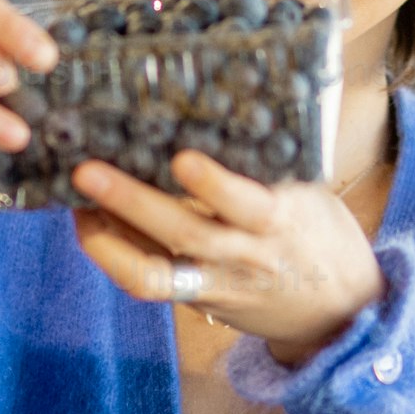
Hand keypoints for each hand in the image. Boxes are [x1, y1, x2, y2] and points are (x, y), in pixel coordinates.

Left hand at [73, 154, 384, 365]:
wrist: (339, 312)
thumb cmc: (319, 235)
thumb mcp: (310, 193)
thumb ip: (268, 163)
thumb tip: (219, 101)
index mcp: (283, 218)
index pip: (251, 205)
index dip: (215, 186)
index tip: (182, 158)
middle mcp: (247, 253)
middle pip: (186, 233)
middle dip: (133, 201)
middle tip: (87, 169)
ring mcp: (218, 282)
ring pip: (154, 270)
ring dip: (108, 234)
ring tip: (75, 196)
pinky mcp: (198, 301)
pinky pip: (149, 282)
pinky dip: (113, 253)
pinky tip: (87, 221)